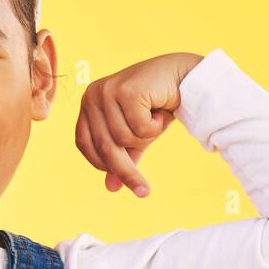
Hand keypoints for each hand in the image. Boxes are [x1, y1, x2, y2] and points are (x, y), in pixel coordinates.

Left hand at [76, 52, 201, 195]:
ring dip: (147, 137)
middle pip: (104, 146)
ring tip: (156, 120)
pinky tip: (161, 111)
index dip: (102, 165)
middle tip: (144, 191)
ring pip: (124, 138)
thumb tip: (111, 188)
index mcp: (88, 104)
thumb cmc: (156, 106)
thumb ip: (123, 158)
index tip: (120, 184)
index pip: (84, 144)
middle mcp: (92, 95)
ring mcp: (107, 91)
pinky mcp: (127, 90)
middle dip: (125, 170)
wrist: (184, 77)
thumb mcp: (136, 136)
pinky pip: (139, 127)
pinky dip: (155, 126)